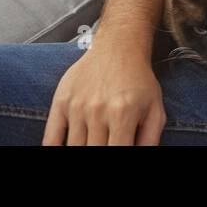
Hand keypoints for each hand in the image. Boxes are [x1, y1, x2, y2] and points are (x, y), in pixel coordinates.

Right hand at [43, 45, 165, 145]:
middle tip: (105, 145)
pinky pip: (51, 136)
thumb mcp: (155, 109)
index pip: (116, 153)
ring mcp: (76, 107)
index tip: (118, 153)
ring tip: (92, 143)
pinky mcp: (61, 101)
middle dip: (98, 154)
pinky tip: (64, 148)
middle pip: (92, 152)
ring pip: (73, 148)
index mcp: (122, 114)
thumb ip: (150, 140)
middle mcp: (97, 111)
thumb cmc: (138, 80)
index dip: (117, 160)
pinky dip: (54, 148)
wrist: (118, 46)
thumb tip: (143, 156)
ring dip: (81, 150)